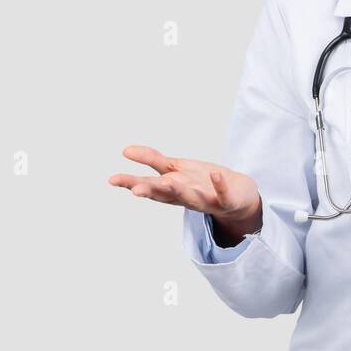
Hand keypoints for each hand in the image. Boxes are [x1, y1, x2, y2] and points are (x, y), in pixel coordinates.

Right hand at [108, 144, 262, 235]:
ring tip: (168, 182)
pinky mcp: (226, 200)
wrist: (238, 198)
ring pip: (190, 197)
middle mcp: (184, 196)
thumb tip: (125, 150)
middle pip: (165, 194)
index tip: (113, 180)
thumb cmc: (202, 182)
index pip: (148, 186)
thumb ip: (152, 160)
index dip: (131, 183)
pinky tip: (215, 173)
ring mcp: (205, 200)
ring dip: (179, 191)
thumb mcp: (174, 169)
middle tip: (135, 189)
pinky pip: (223, 193)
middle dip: (151, 191)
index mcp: (171, 189)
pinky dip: (219, 185)